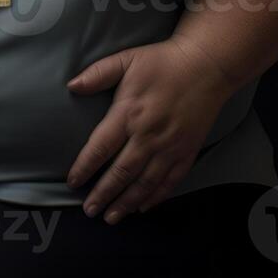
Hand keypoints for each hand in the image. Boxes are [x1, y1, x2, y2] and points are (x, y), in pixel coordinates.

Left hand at [64, 37, 236, 223]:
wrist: (206, 66)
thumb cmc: (162, 61)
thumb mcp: (126, 59)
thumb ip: (97, 73)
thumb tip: (71, 86)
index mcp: (129, 113)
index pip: (101, 147)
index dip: (85, 167)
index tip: (73, 182)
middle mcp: (148, 135)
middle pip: (121, 173)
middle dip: (103, 194)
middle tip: (89, 210)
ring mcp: (169, 146)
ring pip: (144, 183)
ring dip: (126, 202)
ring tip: (111, 217)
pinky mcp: (187, 151)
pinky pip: (170, 181)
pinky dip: (156, 197)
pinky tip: (143, 207)